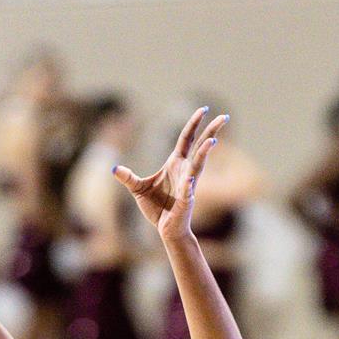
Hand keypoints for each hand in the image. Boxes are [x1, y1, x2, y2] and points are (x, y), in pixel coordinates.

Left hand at [114, 106, 227, 241]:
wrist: (165, 230)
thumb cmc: (157, 208)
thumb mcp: (138, 188)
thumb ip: (127, 177)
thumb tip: (113, 168)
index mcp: (176, 163)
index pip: (188, 138)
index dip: (195, 123)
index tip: (204, 109)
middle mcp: (186, 170)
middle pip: (201, 146)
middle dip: (213, 131)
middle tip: (225, 116)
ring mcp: (189, 184)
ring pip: (199, 165)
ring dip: (205, 153)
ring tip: (213, 140)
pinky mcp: (186, 200)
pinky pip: (188, 190)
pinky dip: (189, 185)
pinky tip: (191, 179)